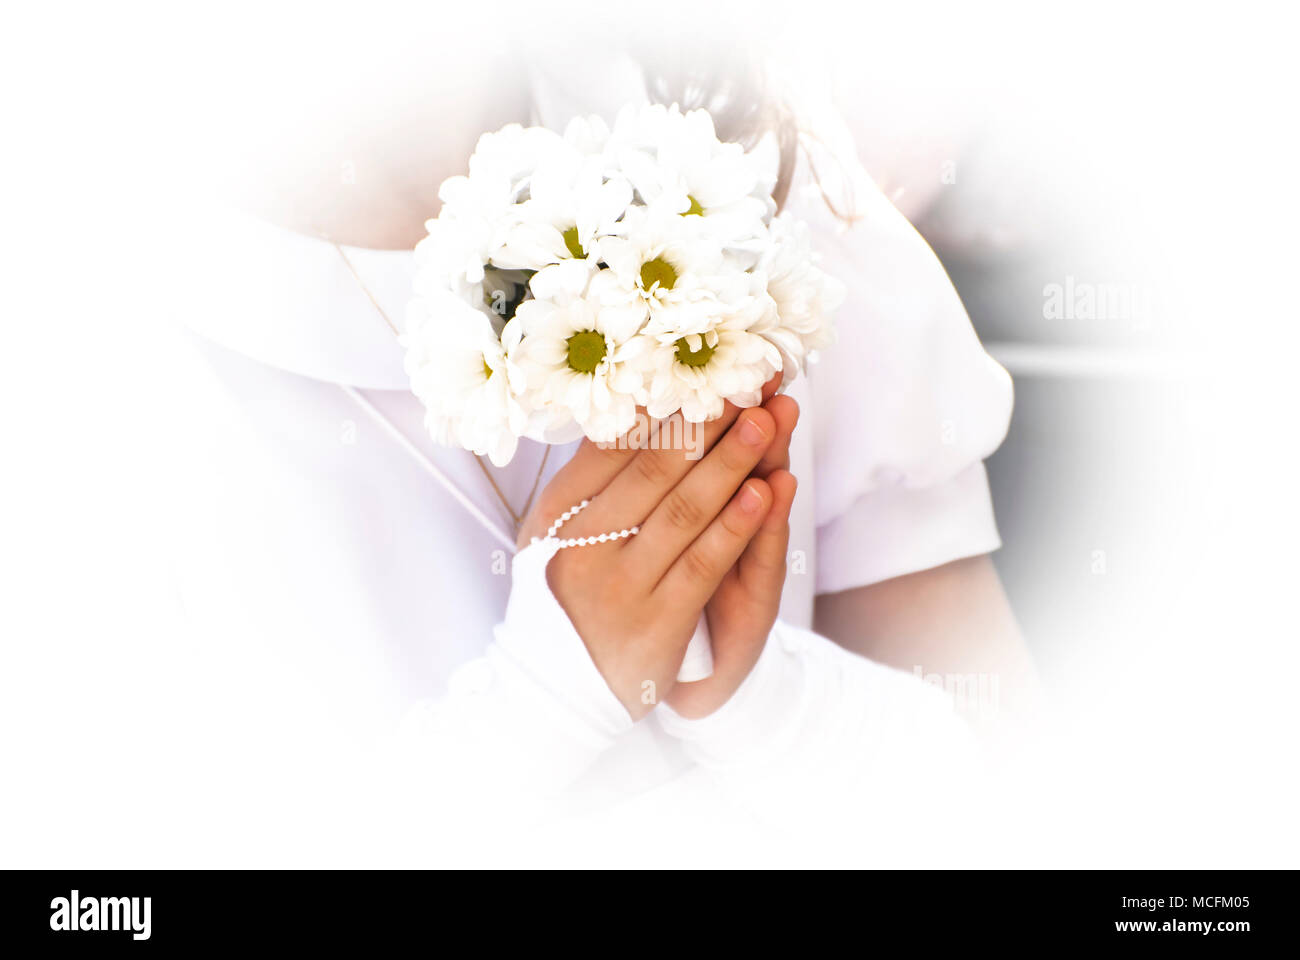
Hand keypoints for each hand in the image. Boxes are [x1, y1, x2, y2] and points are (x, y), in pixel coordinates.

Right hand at [518, 389, 782, 719]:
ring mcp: (618, 586)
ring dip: (729, 463)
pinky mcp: (655, 624)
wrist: (555, 689)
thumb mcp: (554, 535)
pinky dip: (733, 528)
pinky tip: (762, 494)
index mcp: (558, 515)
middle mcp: (582, 546)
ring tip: (767, 422)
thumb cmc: (565, 597)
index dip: (666, 406)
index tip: (706, 372)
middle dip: (706, 423)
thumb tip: (629, 404)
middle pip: (653, 471)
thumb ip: (587, 477)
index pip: (615, 447)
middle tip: (746, 383)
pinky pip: (700, 566)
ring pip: (682, 512)